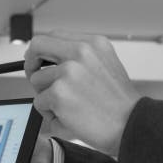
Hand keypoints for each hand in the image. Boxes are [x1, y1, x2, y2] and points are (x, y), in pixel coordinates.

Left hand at [24, 32, 141, 156]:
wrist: (131, 126)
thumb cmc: (120, 105)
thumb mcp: (106, 67)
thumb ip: (81, 60)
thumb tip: (51, 61)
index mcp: (94, 43)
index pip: (55, 36)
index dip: (43, 51)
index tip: (40, 61)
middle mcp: (81, 52)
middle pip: (37, 45)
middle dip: (31, 63)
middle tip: (35, 78)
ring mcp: (68, 71)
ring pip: (37, 81)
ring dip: (47, 97)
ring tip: (69, 109)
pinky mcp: (59, 93)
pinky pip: (39, 103)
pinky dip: (50, 115)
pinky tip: (70, 119)